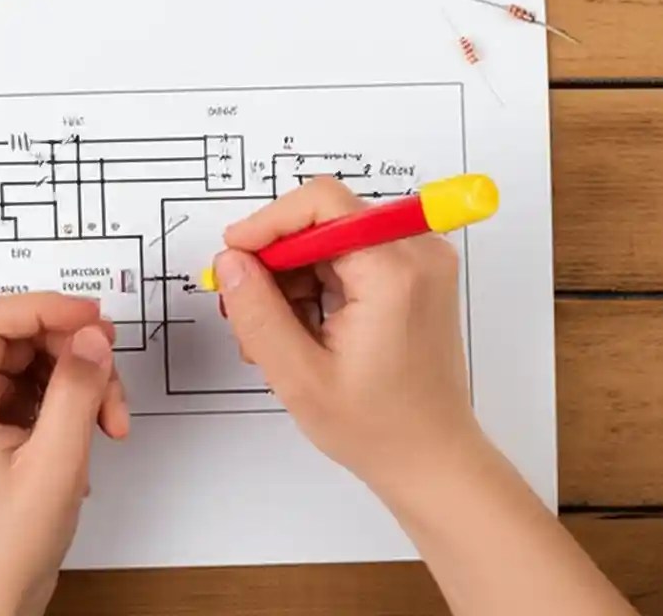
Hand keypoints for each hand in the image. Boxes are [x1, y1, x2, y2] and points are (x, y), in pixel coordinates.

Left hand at [0, 293, 128, 615]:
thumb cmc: (3, 551)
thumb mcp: (55, 465)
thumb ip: (77, 390)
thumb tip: (92, 337)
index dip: (48, 310)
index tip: (94, 320)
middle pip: (14, 340)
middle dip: (72, 355)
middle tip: (112, 379)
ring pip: (28, 363)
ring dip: (77, 382)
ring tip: (109, 421)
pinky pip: (29, 389)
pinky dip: (66, 402)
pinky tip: (89, 432)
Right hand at [212, 177, 481, 495]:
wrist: (431, 458)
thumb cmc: (380, 428)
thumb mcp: (299, 375)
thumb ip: (257, 312)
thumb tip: (231, 262)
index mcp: (394, 272)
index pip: (321, 203)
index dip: (268, 223)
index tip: (235, 256)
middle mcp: (417, 253)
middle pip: (323, 219)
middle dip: (277, 260)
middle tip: (249, 310)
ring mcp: (420, 262)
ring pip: (330, 238)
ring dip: (293, 277)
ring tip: (279, 334)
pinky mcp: (414, 275)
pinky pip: (349, 256)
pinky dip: (317, 284)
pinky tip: (304, 330)